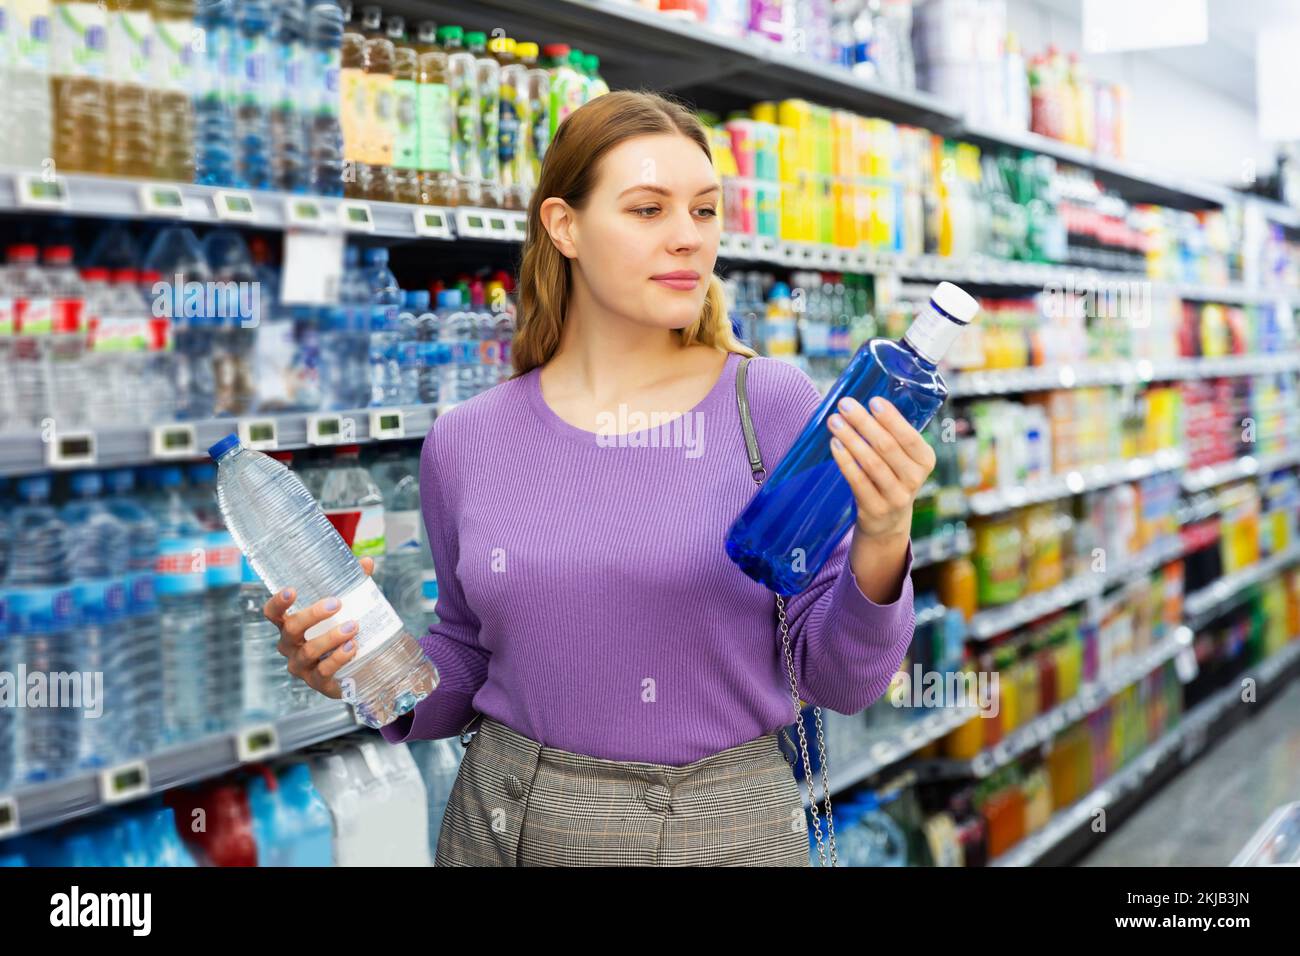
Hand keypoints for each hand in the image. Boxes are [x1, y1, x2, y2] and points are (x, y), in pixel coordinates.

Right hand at [264, 556, 374, 699]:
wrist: (358, 668)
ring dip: (331, 637)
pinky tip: (352, 647)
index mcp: (291, 625)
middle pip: (292, 629)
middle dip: (312, 615)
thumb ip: (354, 585)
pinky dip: (338, 658)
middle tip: (336, 603)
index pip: (273, 613)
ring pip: (309, 651)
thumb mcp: (347, 607)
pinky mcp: (318, 683)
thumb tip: (367, 562)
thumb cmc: (341, 630)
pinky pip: (324, 671)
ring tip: (353, 626)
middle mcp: (290, 646)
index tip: (291, 589)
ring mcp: (302, 666)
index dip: (278, 602)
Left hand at [827, 395, 935, 539]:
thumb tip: (863, 403)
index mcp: (925, 460)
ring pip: (871, 463)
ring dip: (851, 439)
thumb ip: (892, 436)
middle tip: (845, 404)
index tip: (873, 400)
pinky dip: (845, 461)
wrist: (888, 522)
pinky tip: (835, 444)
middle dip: (864, 423)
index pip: (909, 436)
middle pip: (887, 447)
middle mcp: (915, 479)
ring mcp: (896, 496)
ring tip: (834, 421)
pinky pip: (858, 481)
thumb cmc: (891, 477)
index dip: (891, 418)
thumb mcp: (903, 459)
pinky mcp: (876, 508)